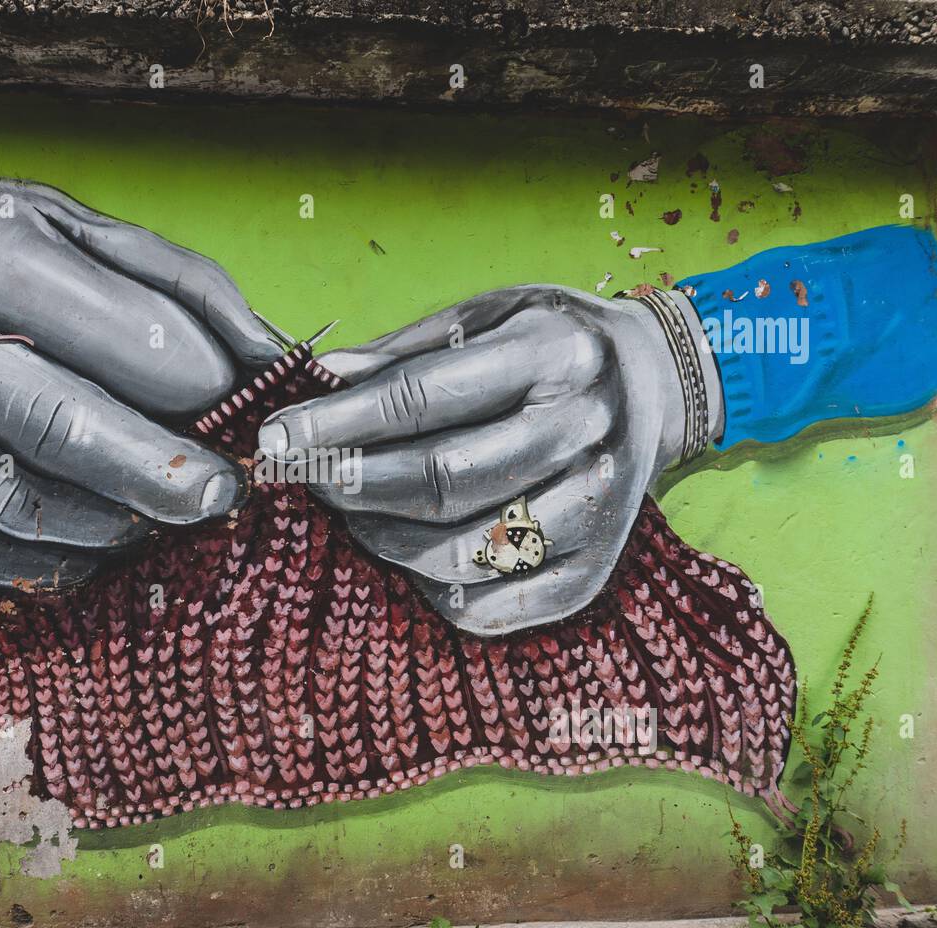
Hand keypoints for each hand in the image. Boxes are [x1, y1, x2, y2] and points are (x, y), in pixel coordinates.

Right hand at [0, 142, 280, 588]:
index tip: (247, 413)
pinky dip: (59, 561)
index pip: (110, 338)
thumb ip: (190, 289)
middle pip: (61, 429)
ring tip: (170, 514)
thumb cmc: (15, 239)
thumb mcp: (100, 230)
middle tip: (222, 493)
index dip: (194, 383)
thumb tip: (271, 361)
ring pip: (23, 506)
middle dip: (161, 472)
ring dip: (117, 524)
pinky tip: (109, 540)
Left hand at [257, 285, 722, 634]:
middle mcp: (587, 432)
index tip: (277, 436)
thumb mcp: (489, 314)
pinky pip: (497, 604)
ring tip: (350, 514)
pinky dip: (436, 591)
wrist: (659, 385)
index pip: (422, 398)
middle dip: (353, 482)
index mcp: (555, 355)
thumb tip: (323, 380)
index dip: (337, 423)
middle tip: (300, 477)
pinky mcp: (596, 570)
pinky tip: (409, 557)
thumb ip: (408, 350)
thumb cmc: (552, 345)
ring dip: (386, 539)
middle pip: (444, 480)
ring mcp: (600, 509)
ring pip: (466, 549)